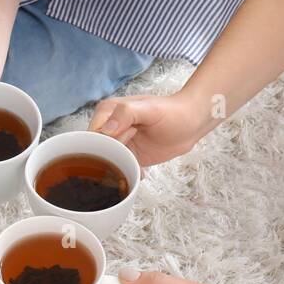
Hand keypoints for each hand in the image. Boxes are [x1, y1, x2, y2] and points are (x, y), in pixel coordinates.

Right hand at [89, 92, 213, 167]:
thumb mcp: (150, 109)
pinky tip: (141, 172)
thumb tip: (106, 129)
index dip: (105, 143)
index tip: (127, 139)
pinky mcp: (127, 156)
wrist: (191, 124)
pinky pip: (119, 169)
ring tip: (137, 163)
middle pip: (96, 151)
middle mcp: (108, 128)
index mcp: (107, 112)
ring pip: (106, 163)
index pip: (92, 134)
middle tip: (133, 152)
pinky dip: (128, 174)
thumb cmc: (173, 112)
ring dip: (119, 168)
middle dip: (112, 158)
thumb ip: (126, 114)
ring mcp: (118, 143)